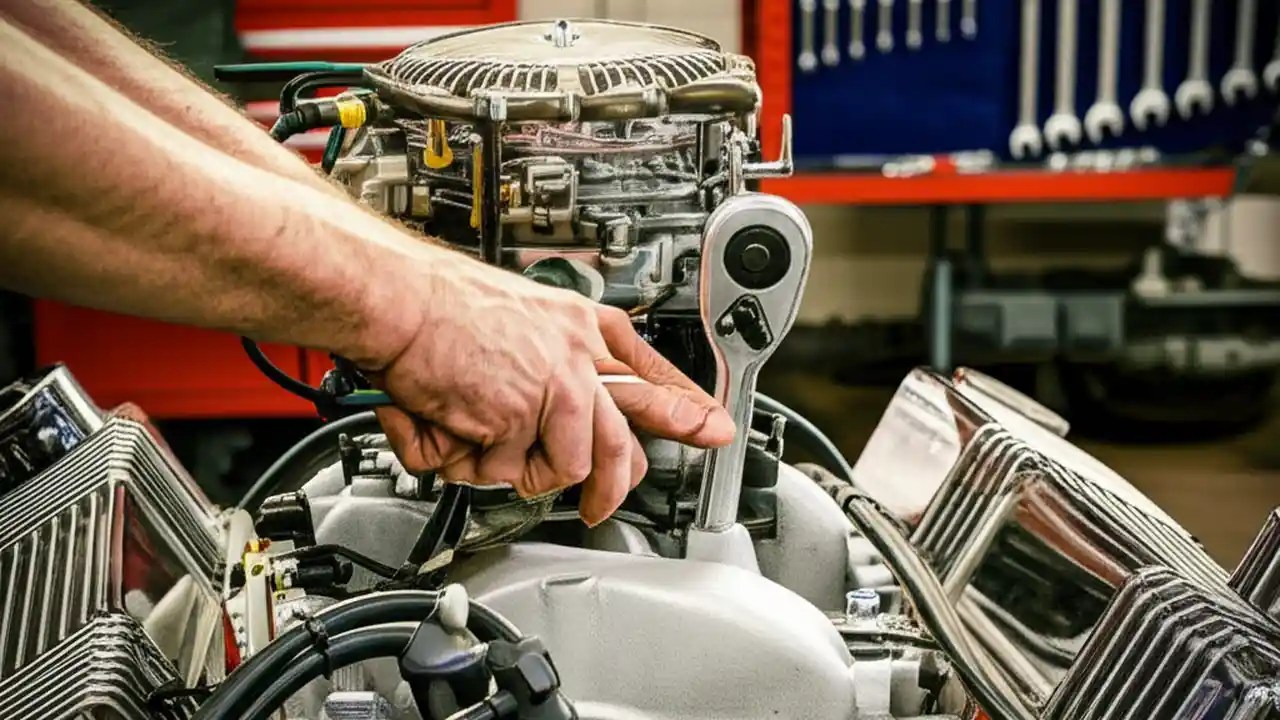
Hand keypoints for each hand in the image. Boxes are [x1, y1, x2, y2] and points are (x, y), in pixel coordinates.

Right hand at [366, 260, 734, 524]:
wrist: (399, 298)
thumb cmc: (443, 304)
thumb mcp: (524, 317)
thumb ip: (552, 358)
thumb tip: (567, 405)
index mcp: (583, 327)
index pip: (652, 374)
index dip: (685, 407)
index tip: (712, 427)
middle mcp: (577, 357)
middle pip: (621, 442)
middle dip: (613, 488)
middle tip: (602, 506)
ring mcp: (552, 389)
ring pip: (566, 469)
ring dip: (518, 471)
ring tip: (480, 446)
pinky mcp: (519, 417)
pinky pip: (507, 471)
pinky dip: (471, 463)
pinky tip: (450, 428)